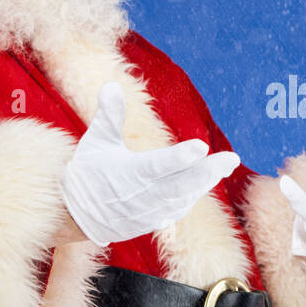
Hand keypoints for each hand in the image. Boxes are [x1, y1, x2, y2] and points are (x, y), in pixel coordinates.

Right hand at [62, 82, 239, 245]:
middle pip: (180, 185)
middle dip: (208, 172)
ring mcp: (148, 212)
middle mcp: (141, 196)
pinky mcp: (151, 222)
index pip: (158, 165)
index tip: (201, 146)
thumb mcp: (95, 140)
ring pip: (183, 198)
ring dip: (205, 183)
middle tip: (231, 159)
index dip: (180, 158)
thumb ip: (109, 114)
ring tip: (225, 166)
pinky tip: (206, 182)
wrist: (74, 215)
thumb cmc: (87, 172)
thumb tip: (112, 84)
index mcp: (128, 174)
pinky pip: (177, 210)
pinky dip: (192, 197)